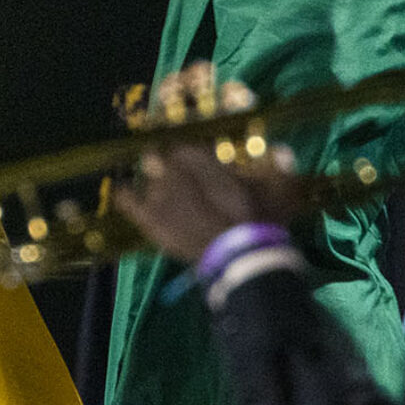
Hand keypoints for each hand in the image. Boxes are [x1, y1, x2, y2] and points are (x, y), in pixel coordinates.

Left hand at [113, 140, 304, 262]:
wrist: (243, 255)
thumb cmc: (260, 219)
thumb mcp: (280, 190)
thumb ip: (280, 168)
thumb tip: (284, 151)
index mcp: (204, 158)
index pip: (186, 149)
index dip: (191, 157)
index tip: (195, 161)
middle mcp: (177, 169)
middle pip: (164, 159)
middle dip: (169, 165)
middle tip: (177, 175)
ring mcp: (161, 193)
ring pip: (150, 177)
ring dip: (154, 180)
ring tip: (159, 188)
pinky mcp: (151, 218)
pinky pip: (128, 200)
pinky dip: (124, 195)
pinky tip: (120, 191)